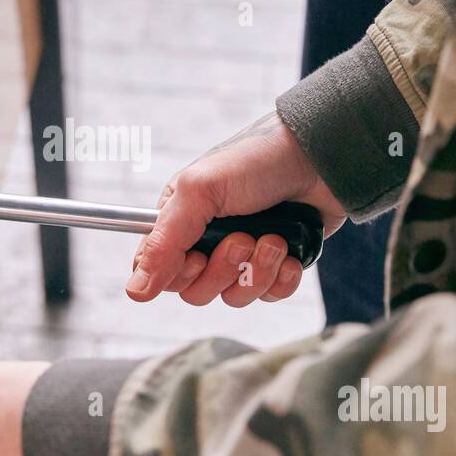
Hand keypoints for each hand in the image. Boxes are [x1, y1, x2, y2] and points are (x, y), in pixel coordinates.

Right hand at [126, 111, 346, 306]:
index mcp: (181, 219)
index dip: (176, 273)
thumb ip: (163, 243)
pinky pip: (269, 296)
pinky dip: (281, 278)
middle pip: (196, 291)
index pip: (159, 270)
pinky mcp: (278, 264)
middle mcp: (208, 240)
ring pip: (234, 297)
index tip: (195, 257)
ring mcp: (244, 254)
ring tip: (273, 239)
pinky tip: (290, 254)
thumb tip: (134, 291)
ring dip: (256, 271)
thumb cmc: (257, 161)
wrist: (321, 158)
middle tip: (242, 238)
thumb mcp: (200, 192)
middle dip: (223, 269)